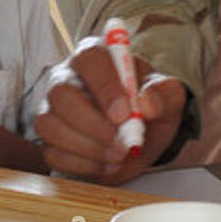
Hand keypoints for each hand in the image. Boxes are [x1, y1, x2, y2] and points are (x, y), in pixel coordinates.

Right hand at [33, 36, 186, 182]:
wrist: (145, 136)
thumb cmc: (151, 106)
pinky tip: (107, 165)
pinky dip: (83, 165)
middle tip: (123, 144)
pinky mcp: (50, 140)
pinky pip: (52, 154)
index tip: (124, 114)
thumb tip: (146, 103)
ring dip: (88, 148)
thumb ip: (164, 94)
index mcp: (95, 56)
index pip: (90, 60)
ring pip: (50, 126)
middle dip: (92, 124)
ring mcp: (53, 110)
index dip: (105, 87)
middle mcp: (67, 78)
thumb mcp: (170, 96)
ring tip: (119, 156)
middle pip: (60, 94)